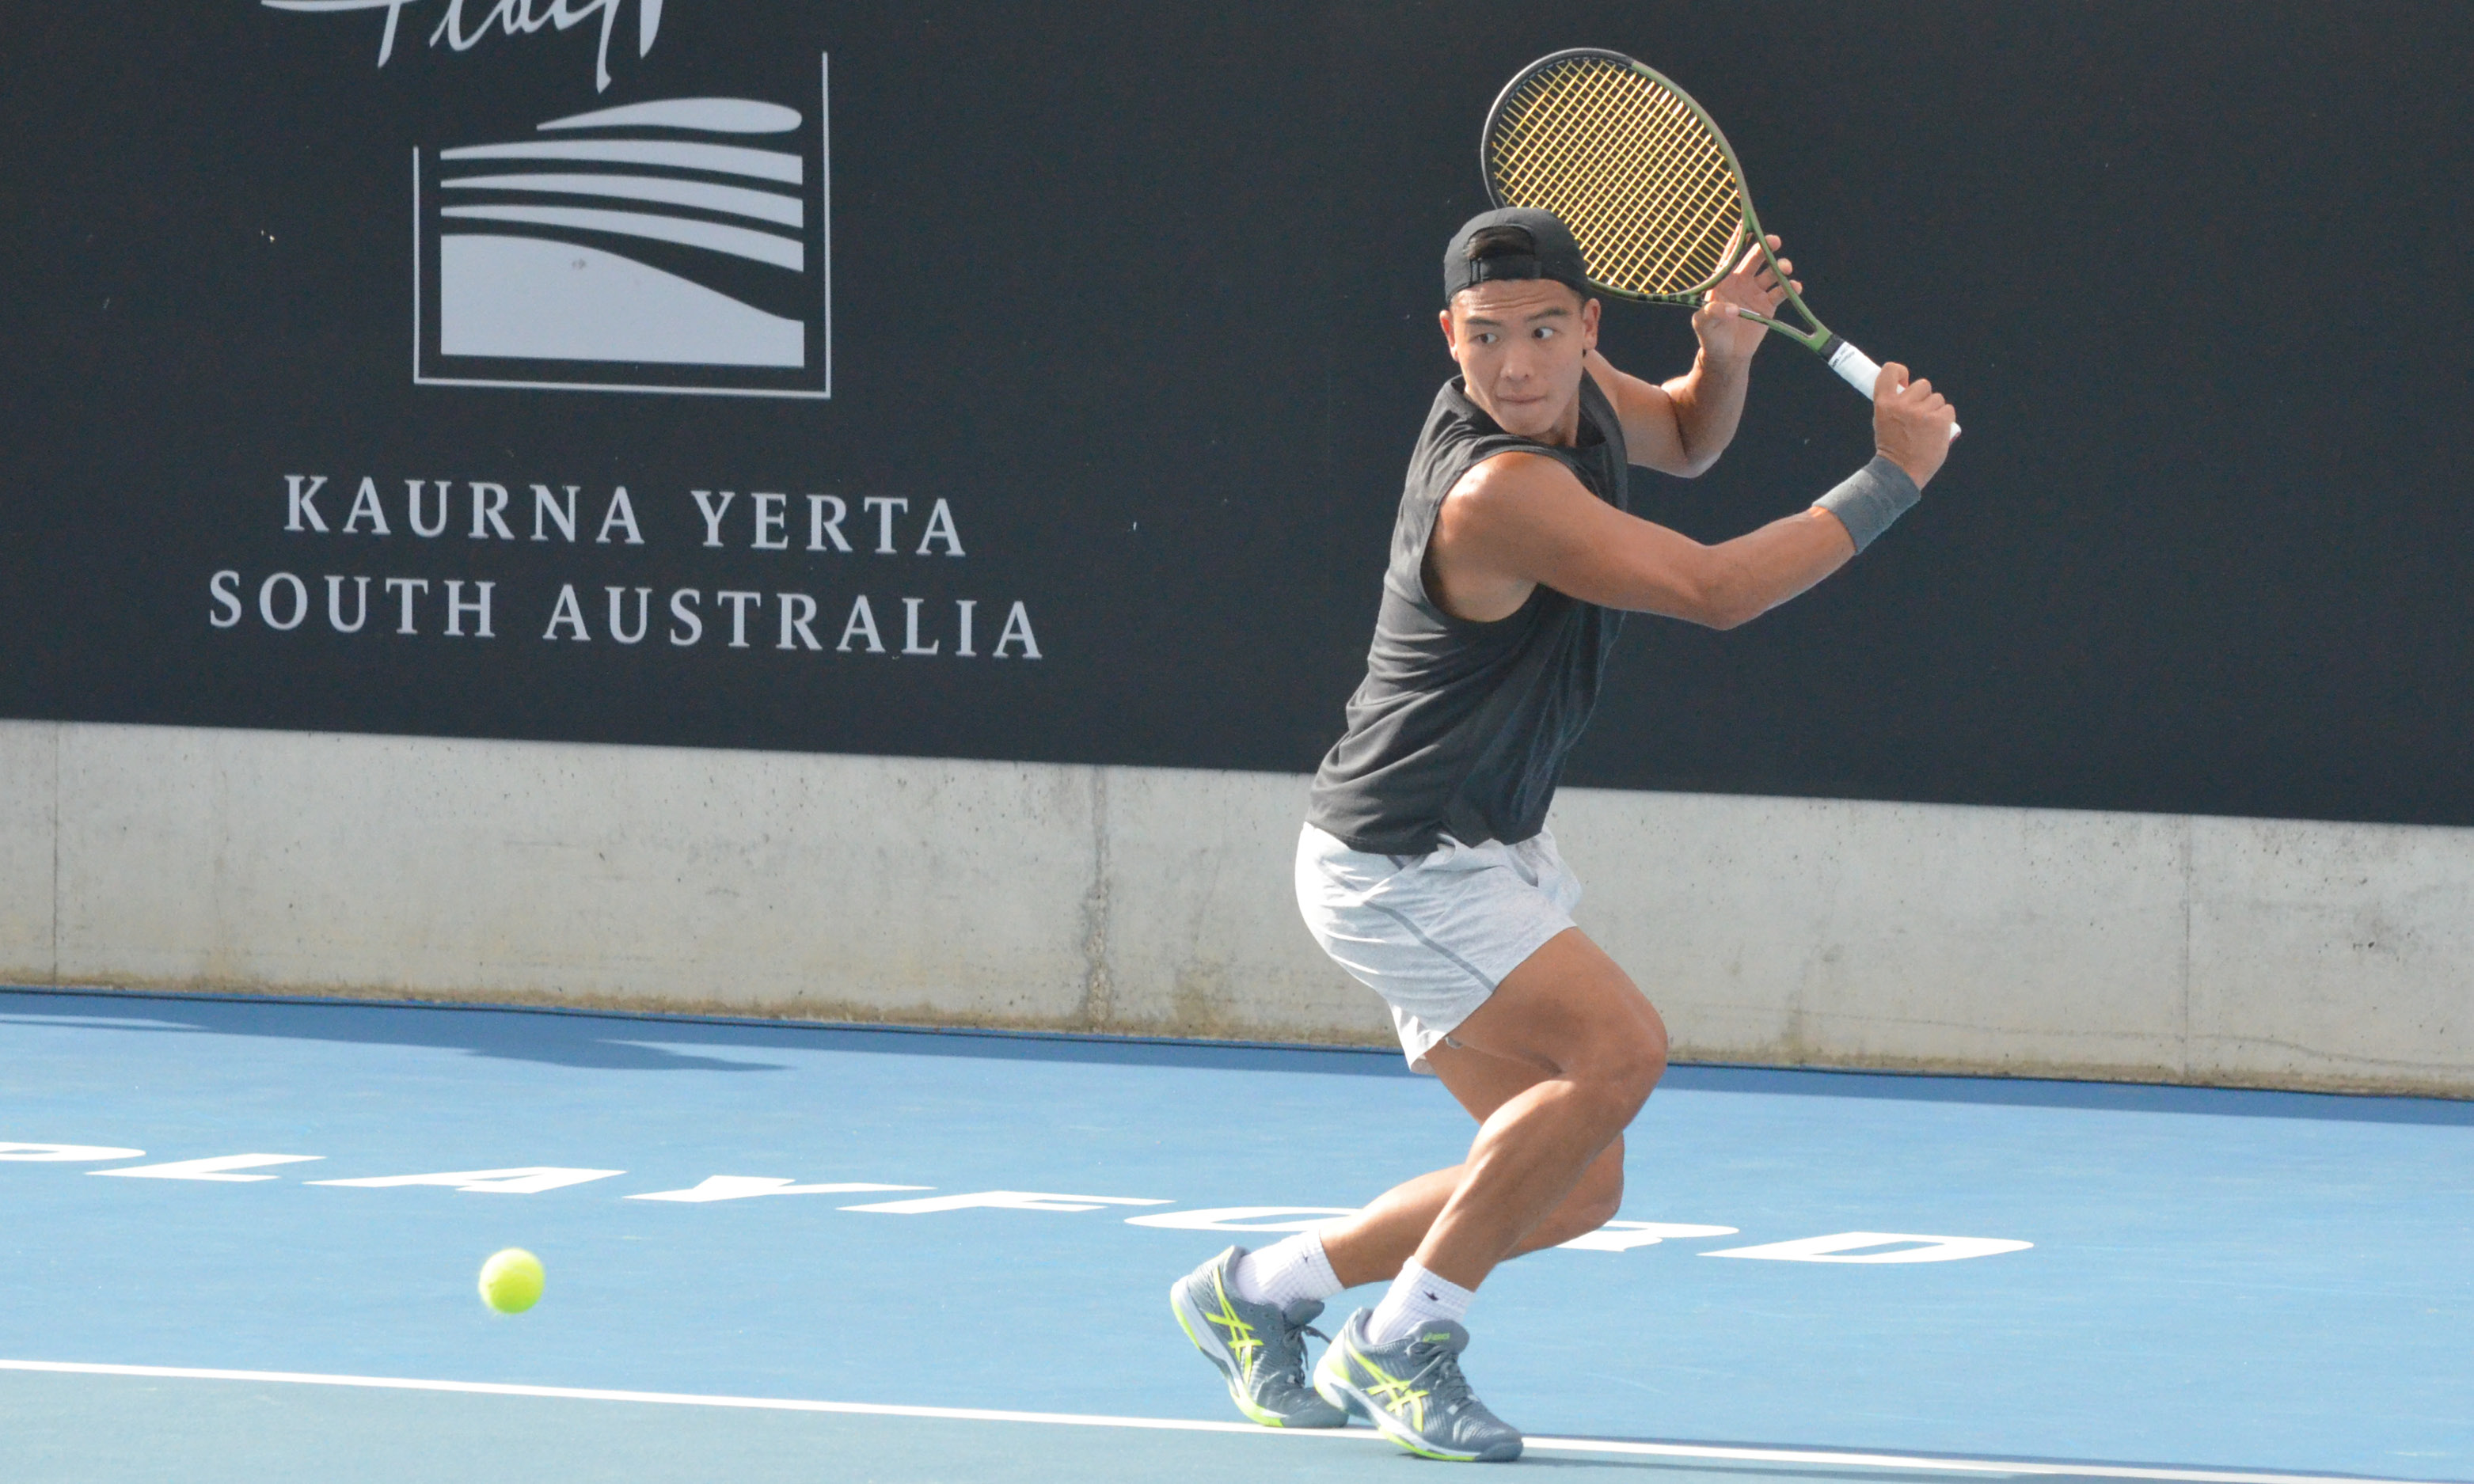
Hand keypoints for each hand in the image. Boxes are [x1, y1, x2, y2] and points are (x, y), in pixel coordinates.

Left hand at [1692, 234, 1795, 366]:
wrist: (1727, 355)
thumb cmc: (1710, 336)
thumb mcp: (1703, 323)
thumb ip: (1712, 312)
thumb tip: (1732, 309)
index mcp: (1723, 280)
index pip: (1730, 255)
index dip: (1737, 239)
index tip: (1746, 223)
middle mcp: (1742, 281)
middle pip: (1755, 258)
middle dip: (1764, 247)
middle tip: (1773, 241)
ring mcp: (1757, 292)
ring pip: (1771, 273)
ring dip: (1780, 267)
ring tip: (1785, 268)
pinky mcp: (1769, 305)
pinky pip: (1782, 292)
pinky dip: (1790, 288)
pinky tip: (1794, 287)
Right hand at [1872, 362, 1956, 488]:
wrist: (1901, 472)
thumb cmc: (1892, 448)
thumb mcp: (1882, 422)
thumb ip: (1894, 404)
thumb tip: (1907, 386)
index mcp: (1884, 403)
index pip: (1890, 371)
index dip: (1900, 371)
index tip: (1904, 381)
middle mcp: (1902, 405)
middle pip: (1922, 384)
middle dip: (1924, 397)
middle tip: (1918, 416)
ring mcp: (1921, 413)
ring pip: (1937, 398)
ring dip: (1935, 410)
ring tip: (1926, 428)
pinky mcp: (1939, 421)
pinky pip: (1948, 409)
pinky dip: (1945, 419)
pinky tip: (1936, 431)